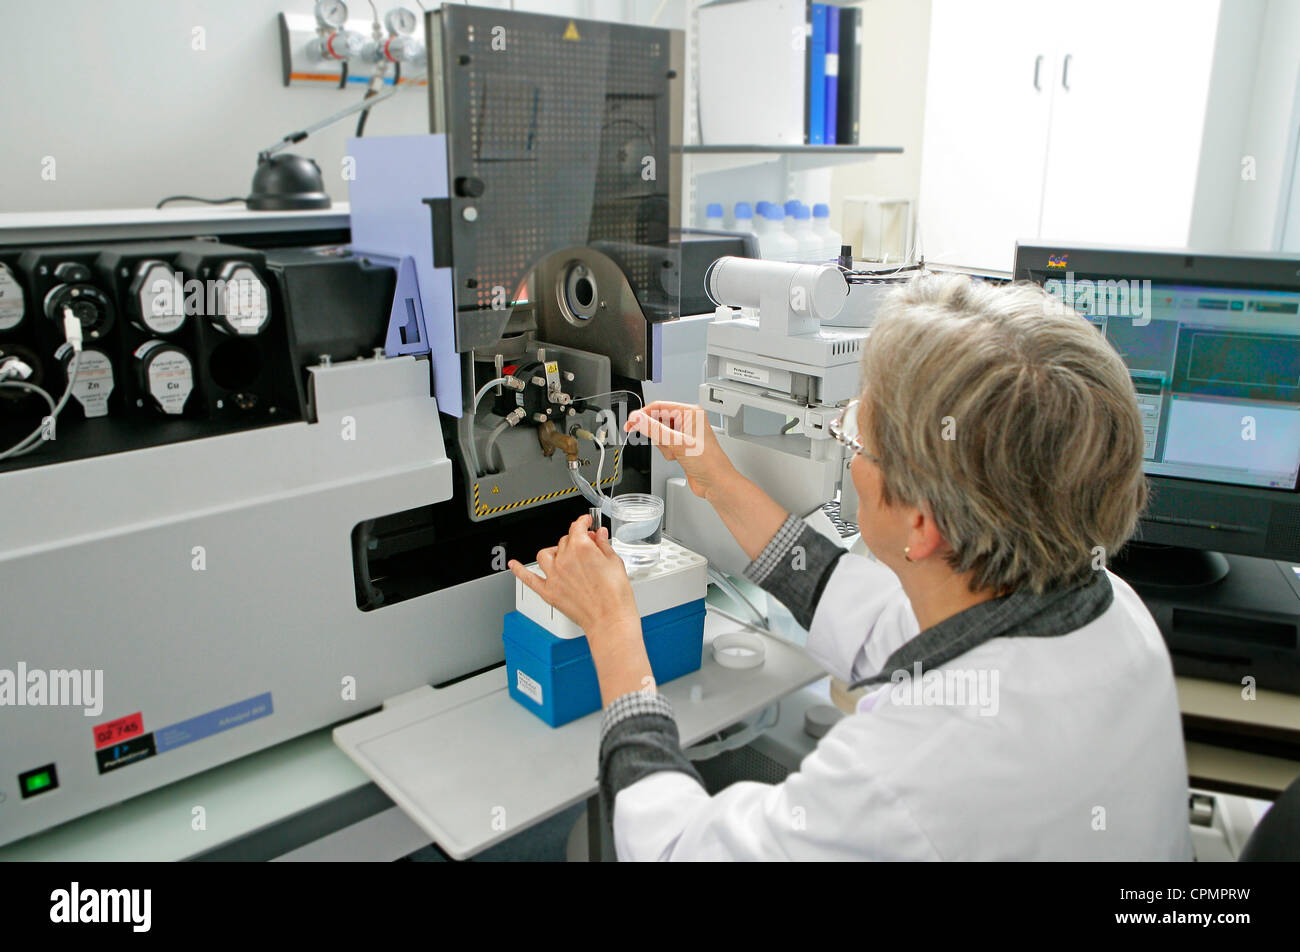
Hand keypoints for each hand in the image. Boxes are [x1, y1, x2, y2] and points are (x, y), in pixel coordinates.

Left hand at [508, 514, 638, 641]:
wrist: (610, 620)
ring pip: (545, 554)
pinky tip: (513, 564)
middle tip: (585, 546)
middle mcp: (564, 559)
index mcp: (581, 548)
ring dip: (553, 551)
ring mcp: (553, 576)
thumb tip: (599, 535)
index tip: (586, 522)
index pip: (577, 527)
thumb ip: (603, 545)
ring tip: (561, 555)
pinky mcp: (548, 592)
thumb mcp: (615, 562)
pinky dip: (519, 570)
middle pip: (564, 541)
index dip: (583, 522)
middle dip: (574, 541)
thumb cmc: (615, 595)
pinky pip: (528, 578)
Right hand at [626, 401, 736, 500]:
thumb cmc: (708, 462)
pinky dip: (667, 452)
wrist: (715, 482)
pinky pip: (664, 443)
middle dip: (658, 436)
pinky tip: (676, 458)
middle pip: (658, 420)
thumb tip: (638, 418)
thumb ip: (654, 430)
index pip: (659, 406)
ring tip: (675, 453)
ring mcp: (685, 433)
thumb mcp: (677, 443)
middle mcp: (688, 420)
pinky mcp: (682, 444)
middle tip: (663, 445)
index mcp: (690, 412)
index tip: (631, 423)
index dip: (643, 415)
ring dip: (663, 446)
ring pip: (660, 434)